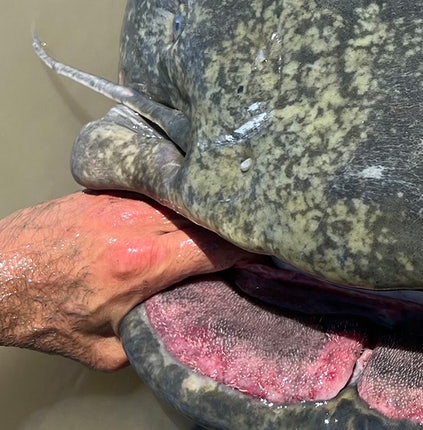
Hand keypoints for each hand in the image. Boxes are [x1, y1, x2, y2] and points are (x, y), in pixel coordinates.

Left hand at [0, 191, 258, 369]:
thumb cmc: (42, 315)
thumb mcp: (103, 350)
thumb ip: (149, 337)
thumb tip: (177, 329)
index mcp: (141, 266)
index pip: (214, 248)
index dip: (244, 250)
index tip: (261, 253)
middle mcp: (135, 227)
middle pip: (204, 218)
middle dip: (230, 227)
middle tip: (250, 236)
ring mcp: (119, 203)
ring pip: (182, 200)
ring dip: (204, 212)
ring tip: (221, 221)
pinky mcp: (104, 193)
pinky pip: (155, 192)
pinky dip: (176, 202)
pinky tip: (184, 210)